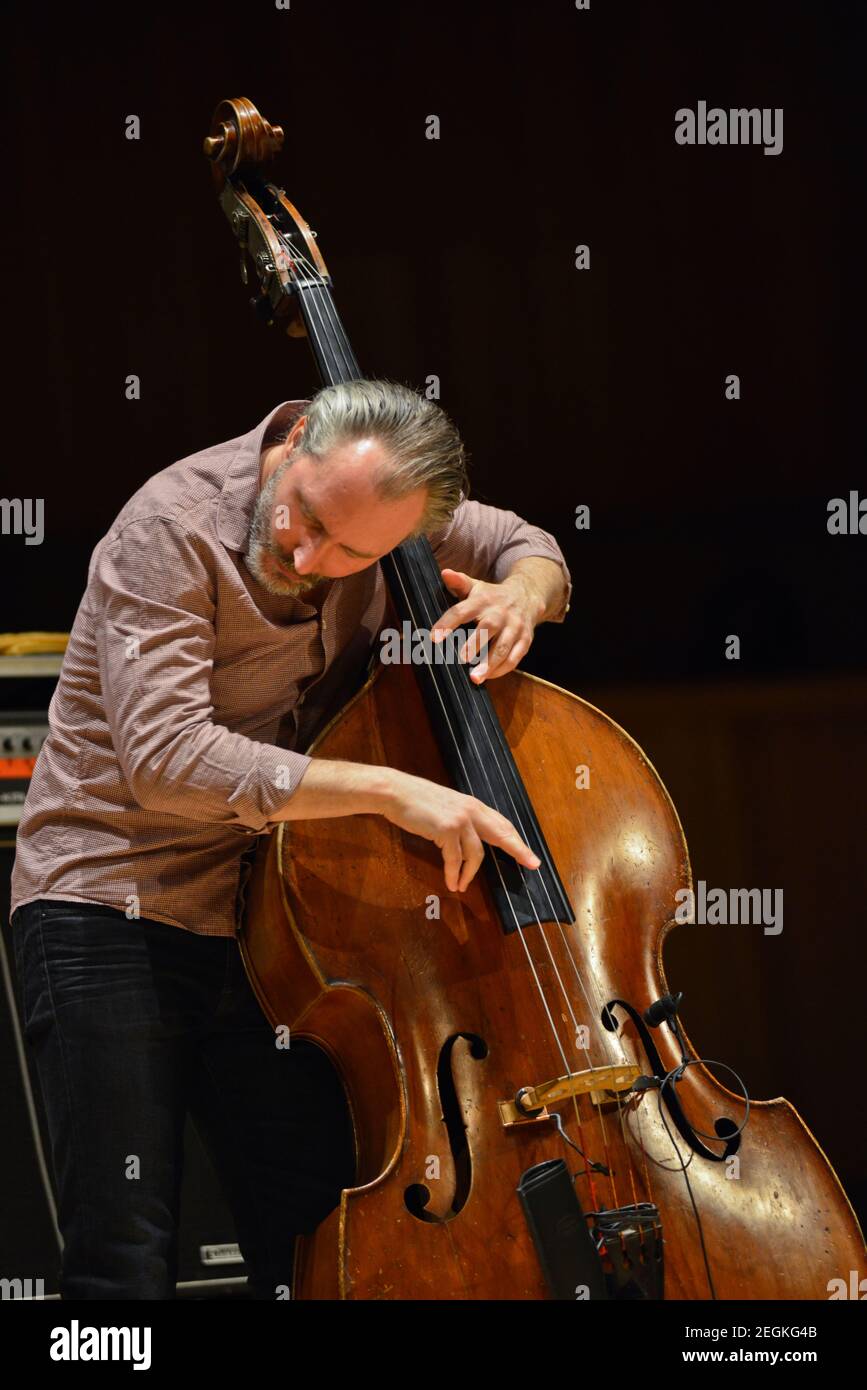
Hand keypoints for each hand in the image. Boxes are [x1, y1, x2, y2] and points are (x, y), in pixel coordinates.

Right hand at [382, 769, 539, 891]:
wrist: (395, 792)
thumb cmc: (416, 800)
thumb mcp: (446, 805)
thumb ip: (461, 818)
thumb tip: (470, 837)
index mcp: (473, 805)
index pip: (502, 823)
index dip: (517, 839)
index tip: (530, 853)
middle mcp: (471, 810)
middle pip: (502, 834)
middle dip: (519, 850)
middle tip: (532, 865)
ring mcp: (460, 820)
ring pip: (476, 854)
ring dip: (470, 874)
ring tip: (462, 886)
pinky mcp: (446, 829)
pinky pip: (454, 859)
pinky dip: (453, 873)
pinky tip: (451, 883)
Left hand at [430, 568, 542, 683]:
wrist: (528, 596)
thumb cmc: (493, 596)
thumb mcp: (477, 586)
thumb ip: (460, 582)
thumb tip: (445, 573)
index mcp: (483, 600)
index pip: (462, 610)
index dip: (447, 623)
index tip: (434, 637)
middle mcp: (500, 613)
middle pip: (488, 627)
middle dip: (475, 644)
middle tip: (461, 658)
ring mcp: (515, 627)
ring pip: (504, 647)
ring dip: (490, 664)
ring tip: (475, 678)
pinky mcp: (525, 640)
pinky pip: (516, 657)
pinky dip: (503, 669)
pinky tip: (489, 676)